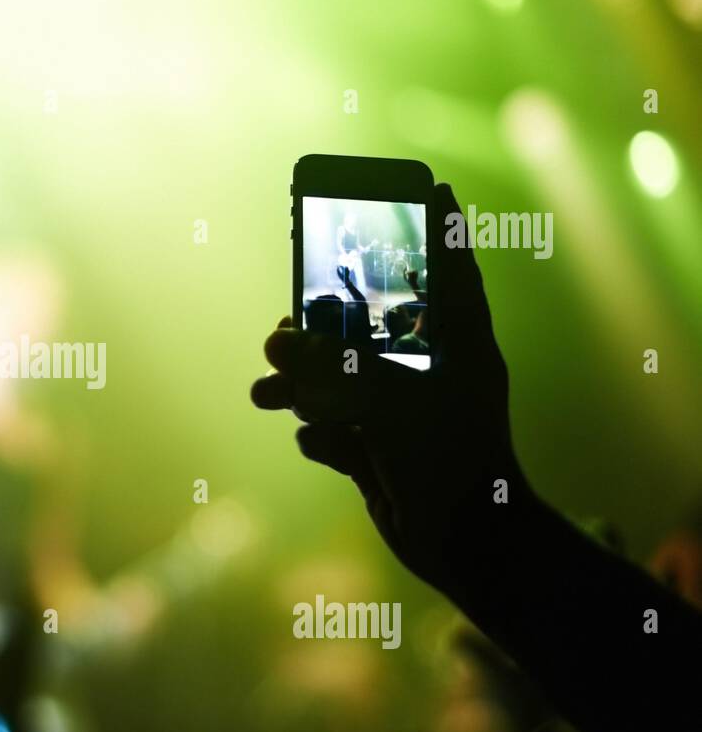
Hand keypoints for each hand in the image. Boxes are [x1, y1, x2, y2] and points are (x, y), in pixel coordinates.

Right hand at [251, 184, 528, 598]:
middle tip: (286, 319)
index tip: (427, 185)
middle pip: (371, 323)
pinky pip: (336, 428)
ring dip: (300, 387)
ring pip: (340, 378)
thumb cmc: (447, 457)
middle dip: (321, 325)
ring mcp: (404, 410)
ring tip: (265, 391)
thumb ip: (326, 363)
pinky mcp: (381, 450)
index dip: (436, 226)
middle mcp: (431, 368)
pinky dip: (322, 434)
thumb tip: (274, 344)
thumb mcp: (385, 396)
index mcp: (456, 339)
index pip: (449, 266)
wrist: (466, 546)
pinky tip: (324, 445)